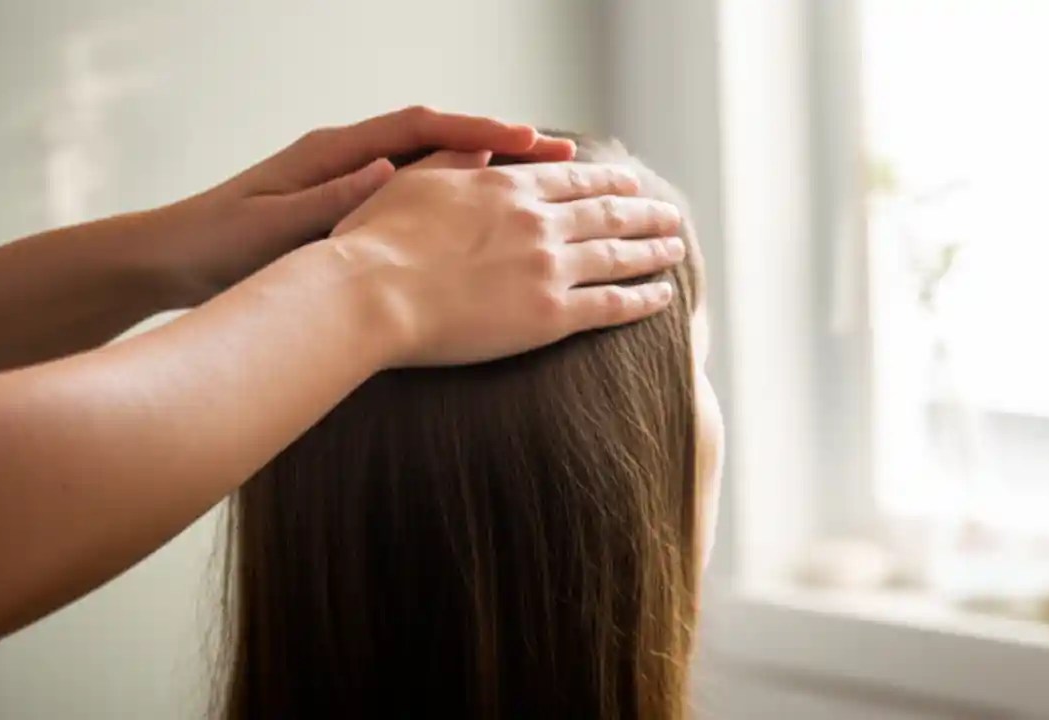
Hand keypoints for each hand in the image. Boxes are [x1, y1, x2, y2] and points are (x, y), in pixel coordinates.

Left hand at [153, 106, 574, 306]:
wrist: (173, 258)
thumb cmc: (218, 245)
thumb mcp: (270, 226)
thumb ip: (329, 199)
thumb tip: (386, 169)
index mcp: (333, 151)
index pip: (420, 128)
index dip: (477, 133)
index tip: (528, 142)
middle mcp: (349, 155)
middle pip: (440, 138)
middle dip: (500, 145)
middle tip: (562, 155)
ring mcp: (351, 177)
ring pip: (435, 164)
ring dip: (487, 169)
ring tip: (547, 181)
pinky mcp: (350, 204)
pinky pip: (419, 192)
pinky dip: (459, 193)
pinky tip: (493, 214)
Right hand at [328, 151, 685, 366]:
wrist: (373, 292)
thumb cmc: (379, 238)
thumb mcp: (416, 178)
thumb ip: (457, 160)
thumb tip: (482, 149)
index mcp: (508, 186)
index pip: (574, 179)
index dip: (609, 182)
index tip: (632, 184)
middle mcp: (538, 221)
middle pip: (608, 213)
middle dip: (645, 213)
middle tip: (670, 215)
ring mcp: (549, 267)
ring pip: (618, 255)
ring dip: (653, 251)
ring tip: (675, 248)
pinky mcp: (550, 315)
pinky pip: (611, 305)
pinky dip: (644, 299)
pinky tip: (664, 296)